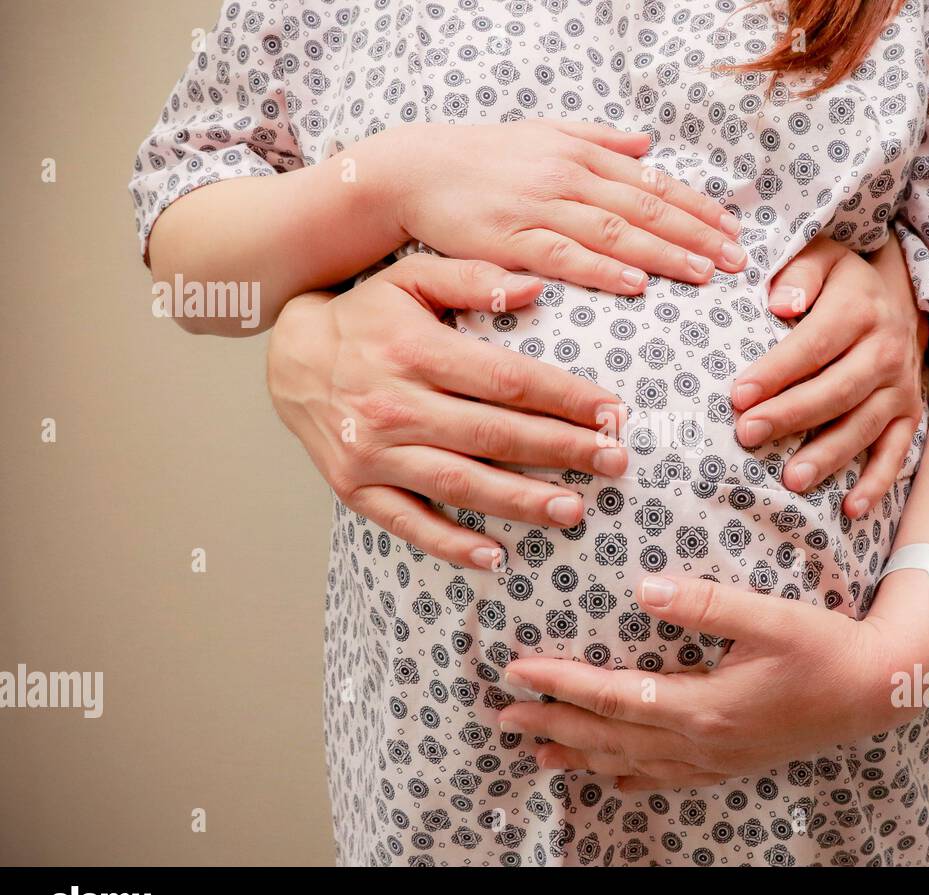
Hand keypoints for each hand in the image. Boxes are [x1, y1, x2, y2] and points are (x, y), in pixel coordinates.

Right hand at [267, 254, 629, 567]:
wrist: (288, 358)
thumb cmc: (365, 317)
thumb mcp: (411, 278)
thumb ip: (473, 278)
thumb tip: (536, 289)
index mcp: (415, 350)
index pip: (506, 380)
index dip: (563, 398)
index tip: (610, 412)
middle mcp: (394, 404)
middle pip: (493, 435)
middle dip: (561, 450)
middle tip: (615, 462)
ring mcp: (373, 453)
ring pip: (458, 483)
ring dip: (520, 501)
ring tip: (574, 510)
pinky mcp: (355, 489)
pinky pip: (407, 523)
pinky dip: (451, 544)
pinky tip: (496, 557)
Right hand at [374, 120, 746, 293]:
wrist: (414, 169)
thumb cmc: (481, 157)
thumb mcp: (543, 134)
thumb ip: (597, 140)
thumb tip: (646, 145)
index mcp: (580, 155)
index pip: (651, 182)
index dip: (695, 206)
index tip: (731, 229)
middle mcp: (568, 178)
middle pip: (645, 207)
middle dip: (696, 234)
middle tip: (736, 259)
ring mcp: (541, 208)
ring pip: (616, 231)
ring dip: (664, 254)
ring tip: (704, 274)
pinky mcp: (513, 238)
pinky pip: (568, 255)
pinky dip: (605, 269)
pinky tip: (637, 283)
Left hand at [498, 571, 928, 789]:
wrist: (880, 691)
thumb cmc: (828, 648)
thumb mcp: (772, 617)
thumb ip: (708, 603)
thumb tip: (645, 590)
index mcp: (703, 706)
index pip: (613, 695)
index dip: (561, 682)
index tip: (518, 669)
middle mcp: (701, 741)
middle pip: (609, 737)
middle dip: (553, 725)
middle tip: (503, 718)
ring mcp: (716, 759)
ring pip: (632, 764)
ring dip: (581, 756)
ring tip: (539, 753)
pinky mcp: (732, 762)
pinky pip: (667, 780)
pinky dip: (630, 779)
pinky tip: (613, 781)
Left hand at [730, 233, 927, 516]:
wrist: (897, 290)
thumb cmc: (837, 280)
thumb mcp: (820, 255)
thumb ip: (798, 273)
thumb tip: (780, 303)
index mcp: (860, 308)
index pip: (814, 344)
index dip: (777, 371)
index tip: (738, 394)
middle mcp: (886, 349)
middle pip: (838, 389)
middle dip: (791, 415)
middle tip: (748, 435)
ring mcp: (900, 385)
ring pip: (865, 425)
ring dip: (829, 455)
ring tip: (792, 480)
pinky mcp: (908, 413)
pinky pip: (896, 452)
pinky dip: (877, 482)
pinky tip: (850, 509)